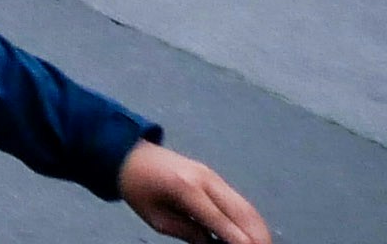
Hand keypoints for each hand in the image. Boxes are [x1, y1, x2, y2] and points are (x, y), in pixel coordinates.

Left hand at [116, 142, 271, 243]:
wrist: (128, 152)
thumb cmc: (136, 187)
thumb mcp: (155, 217)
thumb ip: (186, 233)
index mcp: (185, 187)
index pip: (218, 218)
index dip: (236, 239)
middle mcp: (205, 178)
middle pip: (241, 211)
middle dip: (257, 237)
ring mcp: (213, 176)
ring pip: (246, 206)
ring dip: (259, 229)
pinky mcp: (216, 178)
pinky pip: (240, 202)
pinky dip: (251, 220)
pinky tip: (254, 236)